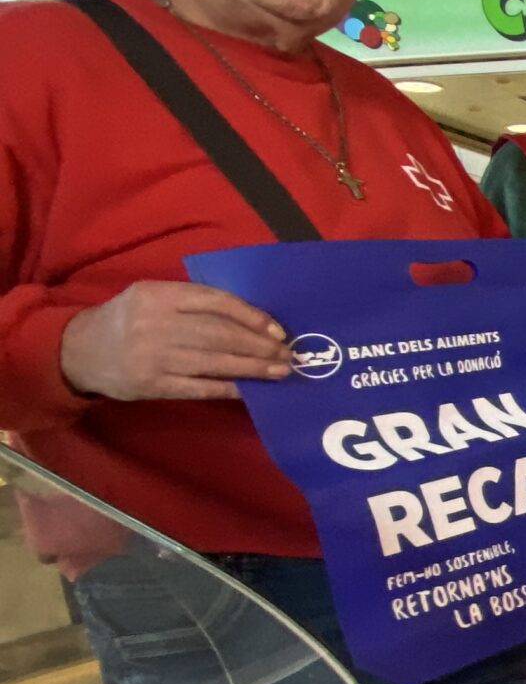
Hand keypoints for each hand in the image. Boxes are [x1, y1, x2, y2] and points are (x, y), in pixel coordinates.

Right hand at [58, 281, 290, 401]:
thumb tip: (252, 318)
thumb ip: (192, 302)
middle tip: (287, 353)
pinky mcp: (152, 384)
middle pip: (219, 333)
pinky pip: (199, 386)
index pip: (215, 301)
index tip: (277, 329)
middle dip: (259, 344)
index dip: (251, 315)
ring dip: (252, 367)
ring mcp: (153, 356)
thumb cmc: (129, 320)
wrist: (80, 351)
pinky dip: (229, 387)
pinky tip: (251, 389)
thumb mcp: (152, 297)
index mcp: (158, 295)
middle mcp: (155, 323)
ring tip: (279, 370)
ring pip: (214, 361)